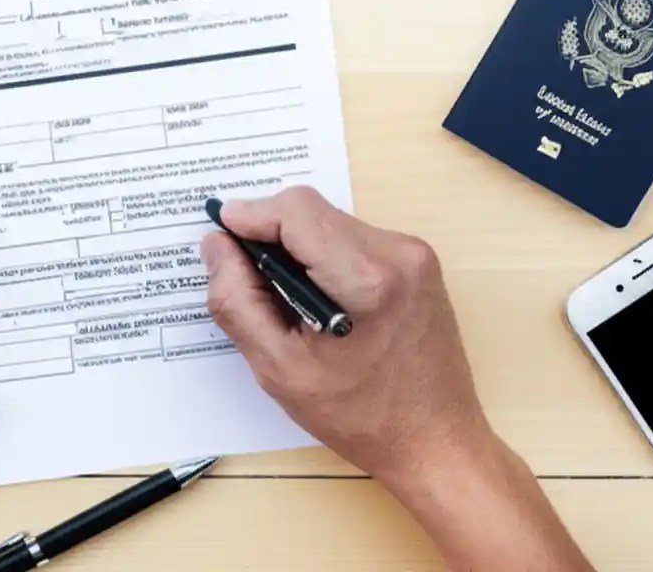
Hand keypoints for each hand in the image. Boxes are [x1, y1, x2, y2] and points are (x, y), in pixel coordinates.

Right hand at [202, 188, 594, 570]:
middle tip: (245, 276)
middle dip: (271, 234)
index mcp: (367, 278)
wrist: (435, 441)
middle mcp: (398, 253)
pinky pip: (356, 239)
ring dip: (299, 247)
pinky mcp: (420, 264)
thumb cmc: (360, 417)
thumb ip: (238, 301)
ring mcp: (415, 255)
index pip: (296, 211)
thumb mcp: (279, 368)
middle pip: (314, 213)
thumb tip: (216, 247)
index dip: (251, 215)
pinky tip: (317, 300)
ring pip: (333, 223)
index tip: (221, 234)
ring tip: (283, 298)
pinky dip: (325, 257)